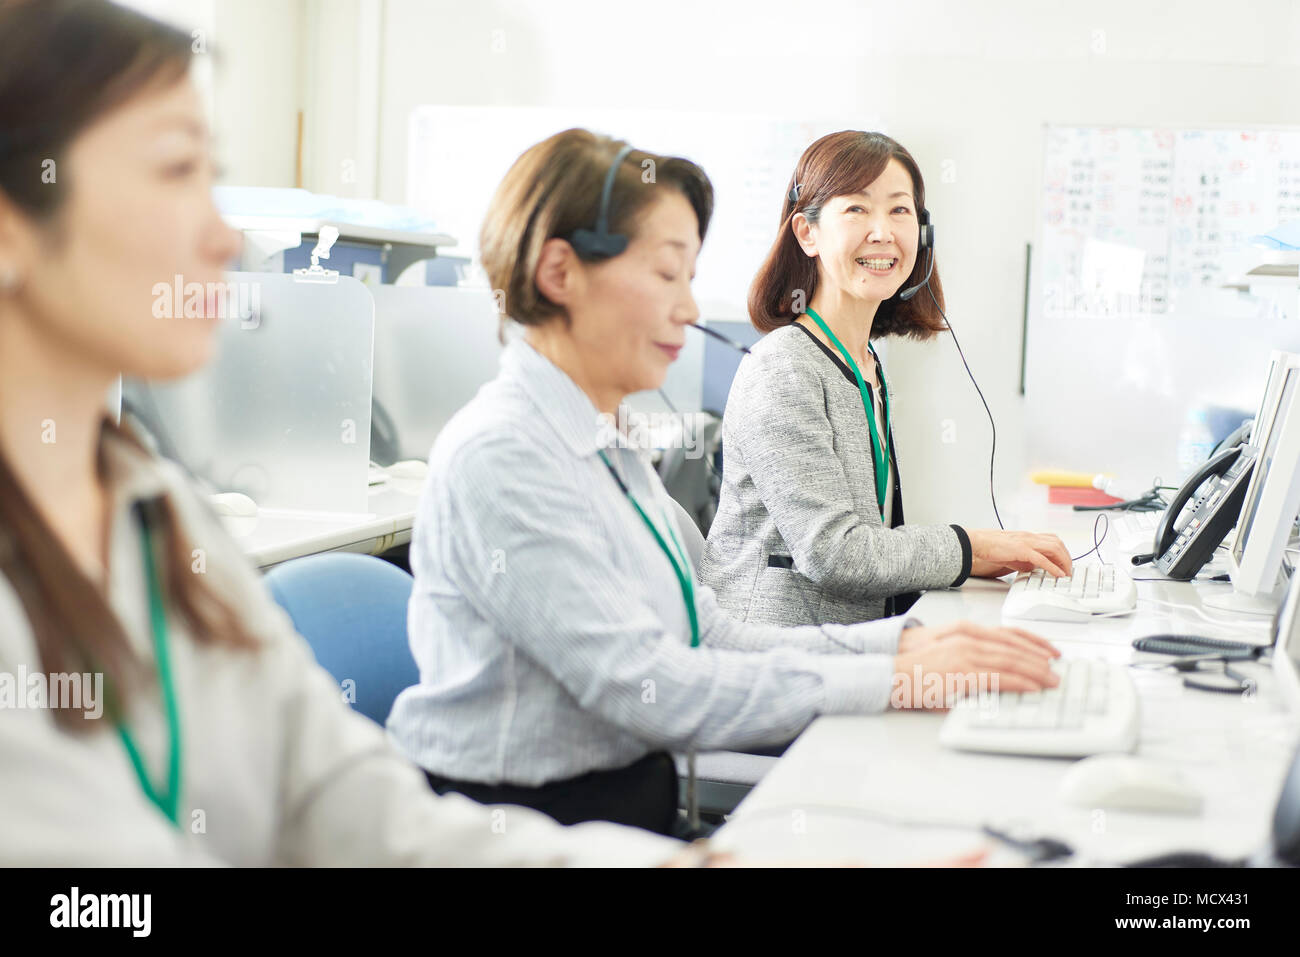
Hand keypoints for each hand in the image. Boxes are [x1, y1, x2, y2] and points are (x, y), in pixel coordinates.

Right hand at [892, 620, 1059, 708]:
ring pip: (1011, 660)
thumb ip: (969, 658)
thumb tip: (993, 673)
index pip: (1008, 633)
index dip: (1032, 641)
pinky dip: (1020, 682)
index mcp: (965, 631)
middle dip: (1039, 658)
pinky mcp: (962, 672)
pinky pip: (999, 677)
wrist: (888, 673)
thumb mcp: (945, 654)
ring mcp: (965, 654)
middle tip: (1057, 669)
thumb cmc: (913, 667)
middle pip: (1014, 646)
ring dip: (1036, 671)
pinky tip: (1032, 687)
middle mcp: (968, 638)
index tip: (1049, 650)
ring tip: (1051, 680)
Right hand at [966, 529, 1071, 578]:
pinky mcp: (1021, 550)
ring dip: (1064, 561)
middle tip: (1069, 570)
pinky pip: (1042, 559)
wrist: (978, 542)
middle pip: (1058, 543)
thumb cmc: (992, 547)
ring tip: (1066, 573)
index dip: (1063, 552)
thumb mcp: (1013, 554)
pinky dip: (1053, 567)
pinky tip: (1058, 574)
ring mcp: (1026, 542)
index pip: (1053, 540)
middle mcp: (1030, 537)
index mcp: (1028, 537)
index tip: (1066, 564)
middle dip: (1067, 558)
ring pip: (1054, 548)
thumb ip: (1026, 560)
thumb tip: (1035, 568)